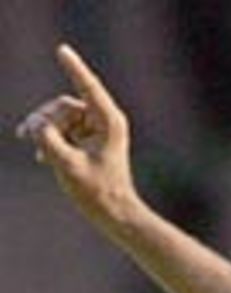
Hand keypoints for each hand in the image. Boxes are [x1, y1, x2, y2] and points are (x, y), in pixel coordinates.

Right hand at [15, 43, 138, 230]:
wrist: (116, 216)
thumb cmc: (98, 194)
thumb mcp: (67, 166)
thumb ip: (48, 139)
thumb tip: (37, 124)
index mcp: (108, 122)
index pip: (87, 87)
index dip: (73, 67)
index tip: (62, 50)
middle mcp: (105, 121)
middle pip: (65, 106)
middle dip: (45, 119)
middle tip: (26, 135)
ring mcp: (98, 131)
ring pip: (62, 117)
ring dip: (46, 131)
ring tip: (38, 152)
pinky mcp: (91, 141)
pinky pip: (65, 130)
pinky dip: (53, 139)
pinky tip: (42, 157)